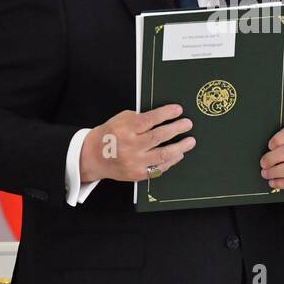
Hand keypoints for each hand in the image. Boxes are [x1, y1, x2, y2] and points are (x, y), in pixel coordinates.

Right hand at [79, 104, 195, 182]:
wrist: (93, 157)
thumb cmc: (109, 135)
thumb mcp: (121, 119)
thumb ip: (140, 118)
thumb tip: (164, 116)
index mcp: (126, 129)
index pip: (150, 120)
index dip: (166, 114)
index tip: (178, 110)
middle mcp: (130, 146)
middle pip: (159, 137)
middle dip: (177, 129)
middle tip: (188, 124)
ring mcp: (135, 162)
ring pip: (163, 154)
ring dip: (180, 147)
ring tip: (190, 141)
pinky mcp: (137, 174)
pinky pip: (159, 168)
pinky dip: (171, 161)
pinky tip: (178, 154)